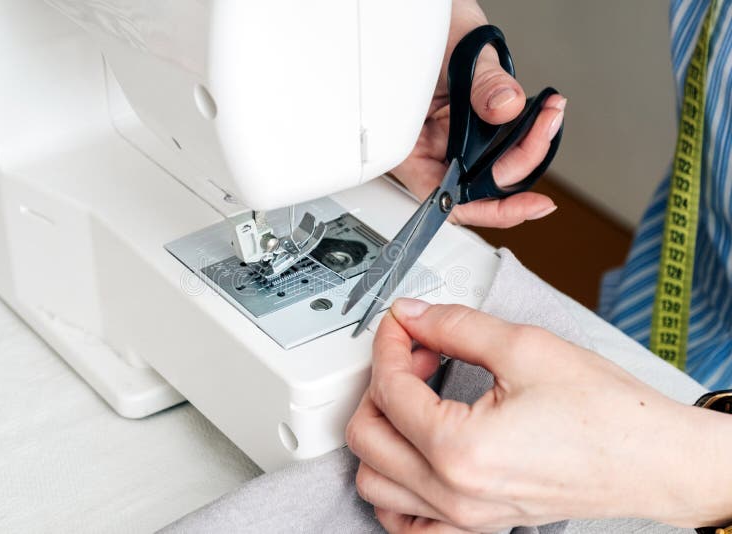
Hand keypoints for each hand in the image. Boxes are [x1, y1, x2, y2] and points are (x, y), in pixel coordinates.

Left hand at [346, 299, 731, 531]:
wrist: (652, 459)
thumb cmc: (605, 415)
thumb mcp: (524, 348)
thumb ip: (454, 326)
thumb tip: (415, 315)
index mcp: (458, 450)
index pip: (389, 389)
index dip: (389, 344)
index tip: (402, 323)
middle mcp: (453, 493)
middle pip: (367, 436)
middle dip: (380, 382)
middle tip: (413, 352)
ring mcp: (463, 517)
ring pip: (375, 480)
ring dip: (380, 431)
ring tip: (413, 397)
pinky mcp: (476, 524)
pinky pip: (406, 521)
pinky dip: (394, 485)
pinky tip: (412, 453)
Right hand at [392, 0, 565, 228]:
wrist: (431, 15)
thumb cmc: (424, 31)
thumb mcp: (454, 54)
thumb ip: (481, 83)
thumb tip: (506, 107)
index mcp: (410, 147)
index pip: (448, 198)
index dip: (488, 210)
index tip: (527, 205)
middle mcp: (429, 150)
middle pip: (480, 186)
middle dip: (521, 163)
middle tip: (546, 128)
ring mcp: (449, 141)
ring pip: (493, 168)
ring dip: (528, 148)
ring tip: (549, 115)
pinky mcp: (469, 129)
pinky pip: (500, 147)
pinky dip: (525, 135)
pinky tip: (541, 117)